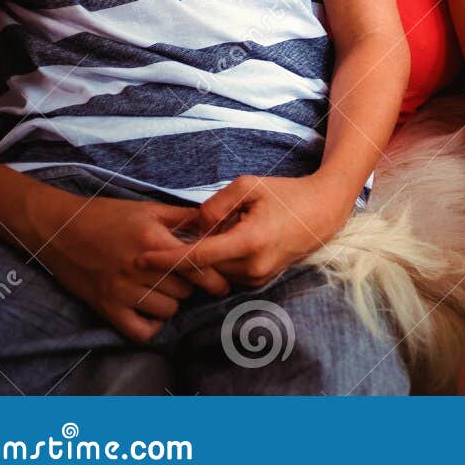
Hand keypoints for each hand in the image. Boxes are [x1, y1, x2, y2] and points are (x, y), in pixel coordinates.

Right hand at [35, 194, 230, 341]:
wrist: (59, 230)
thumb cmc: (107, 216)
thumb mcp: (148, 209)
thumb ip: (184, 218)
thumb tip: (216, 223)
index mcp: (153, 242)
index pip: (196, 266)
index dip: (214, 276)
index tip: (223, 281)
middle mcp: (139, 269)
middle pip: (185, 291)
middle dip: (191, 286)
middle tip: (185, 279)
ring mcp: (120, 291)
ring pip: (167, 310)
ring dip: (171, 303)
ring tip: (164, 290)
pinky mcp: (105, 308)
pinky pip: (140, 331)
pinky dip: (150, 325)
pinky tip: (150, 310)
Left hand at [136, 174, 354, 287]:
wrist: (324, 211)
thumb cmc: (286, 193)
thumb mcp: (249, 185)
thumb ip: (216, 204)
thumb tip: (196, 225)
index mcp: (249, 242)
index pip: (198, 257)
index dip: (167, 258)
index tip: (141, 258)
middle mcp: (252, 266)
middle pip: (203, 267)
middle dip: (188, 253)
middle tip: (177, 235)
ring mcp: (258, 276)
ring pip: (215, 272)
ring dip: (207, 256)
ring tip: (221, 229)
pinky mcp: (261, 279)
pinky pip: (229, 273)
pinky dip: (221, 259)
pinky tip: (231, 238)